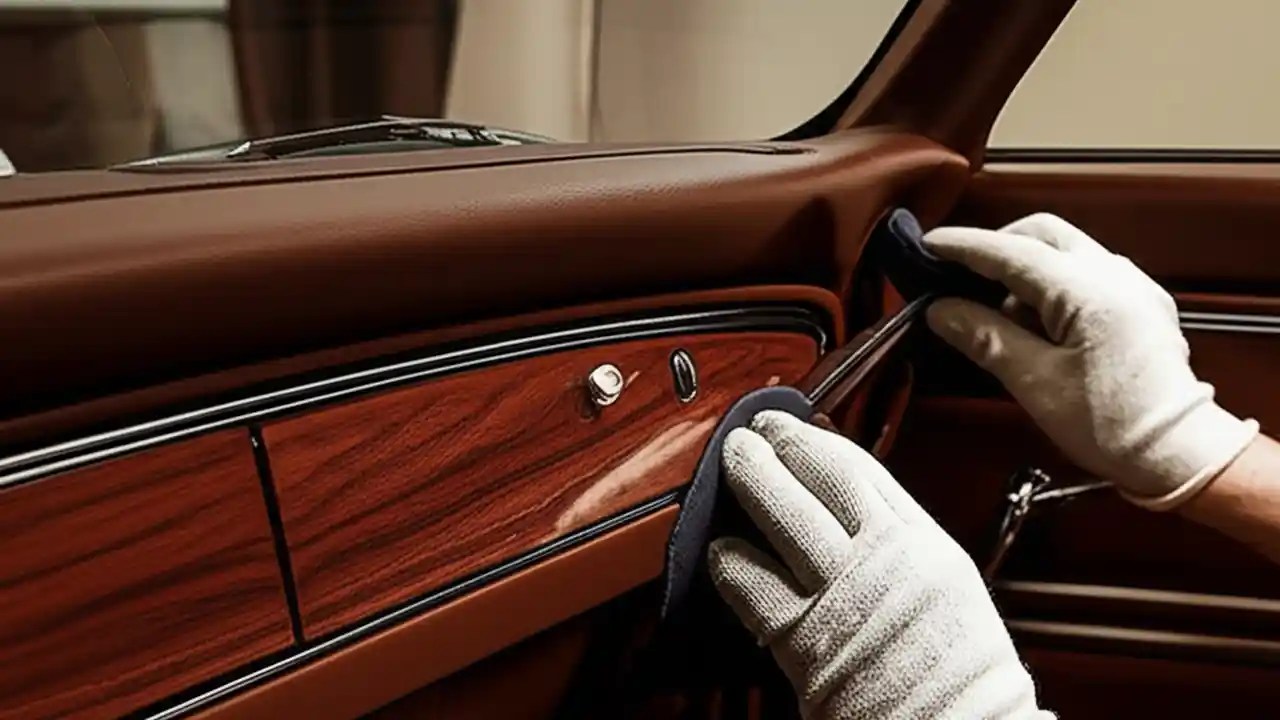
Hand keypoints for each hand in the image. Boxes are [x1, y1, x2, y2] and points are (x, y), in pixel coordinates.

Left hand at [708, 411, 1047, 719]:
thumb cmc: (958, 675)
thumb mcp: (945, 585)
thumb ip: (898, 544)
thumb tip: (848, 508)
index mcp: (923, 543)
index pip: (861, 469)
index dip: (819, 439)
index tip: (796, 425)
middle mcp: (883, 559)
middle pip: (819, 479)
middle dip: (780, 445)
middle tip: (754, 431)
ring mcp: (842, 595)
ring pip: (785, 517)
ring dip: (751, 481)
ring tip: (732, 462)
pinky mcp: (806, 638)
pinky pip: (754, 586)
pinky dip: (731, 562)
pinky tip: (719, 548)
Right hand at [924, 213, 1257, 509]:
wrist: (1180, 454)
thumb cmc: (1113, 426)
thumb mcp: (1033, 382)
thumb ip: (985, 337)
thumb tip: (941, 310)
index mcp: (1088, 290)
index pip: (1011, 252)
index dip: (963, 246)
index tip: (928, 244)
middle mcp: (1115, 275)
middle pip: (1042, 234)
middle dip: (997, 248)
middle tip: (960, 276)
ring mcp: (1134, 287)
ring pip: (1066, 252)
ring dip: (1025, 270)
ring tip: (999, 317)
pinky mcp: (1142, 306)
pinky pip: (1088, 274)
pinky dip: (1053, 285)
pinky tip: (1038, 324)